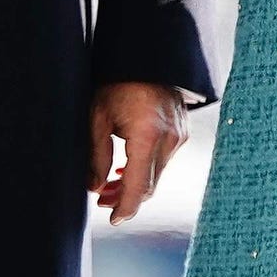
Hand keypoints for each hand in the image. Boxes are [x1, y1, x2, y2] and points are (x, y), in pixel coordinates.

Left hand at [91, 81, 188, 222]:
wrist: (147, 56)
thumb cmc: (117, 82)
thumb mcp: (98, 116)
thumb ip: (97, 155)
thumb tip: (94, 188)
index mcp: (148, 135)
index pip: (138, 186)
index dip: (125, 207)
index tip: (113, 220)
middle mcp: (170, 139)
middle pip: (149, 185)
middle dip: (125, 199)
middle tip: (102, 202)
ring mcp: (180, 136)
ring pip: (156, 175)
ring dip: (134, 185)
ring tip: (107, 186)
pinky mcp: (182, 132)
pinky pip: (163, 161)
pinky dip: (145, 170)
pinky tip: (124, 169)